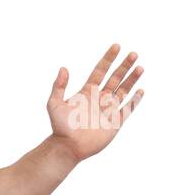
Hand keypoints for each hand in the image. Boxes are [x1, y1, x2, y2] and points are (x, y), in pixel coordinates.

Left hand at [47, 43, 143, 160]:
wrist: (68, 147)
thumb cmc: (60, 127)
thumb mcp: (54, 104)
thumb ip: (58, 86)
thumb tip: (63, 68)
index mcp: (87, 92)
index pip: (100, 71)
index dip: (108, 59)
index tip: (116, 46)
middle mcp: (99, 98)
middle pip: (115, 78)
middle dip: (124, 66)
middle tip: (133, 54)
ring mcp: (108, 110)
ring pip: (123, 90)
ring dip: (132, 80)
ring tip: (140, 67)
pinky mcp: (115, 122)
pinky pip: (127, 109)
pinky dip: (134, 100)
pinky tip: (140, 91)